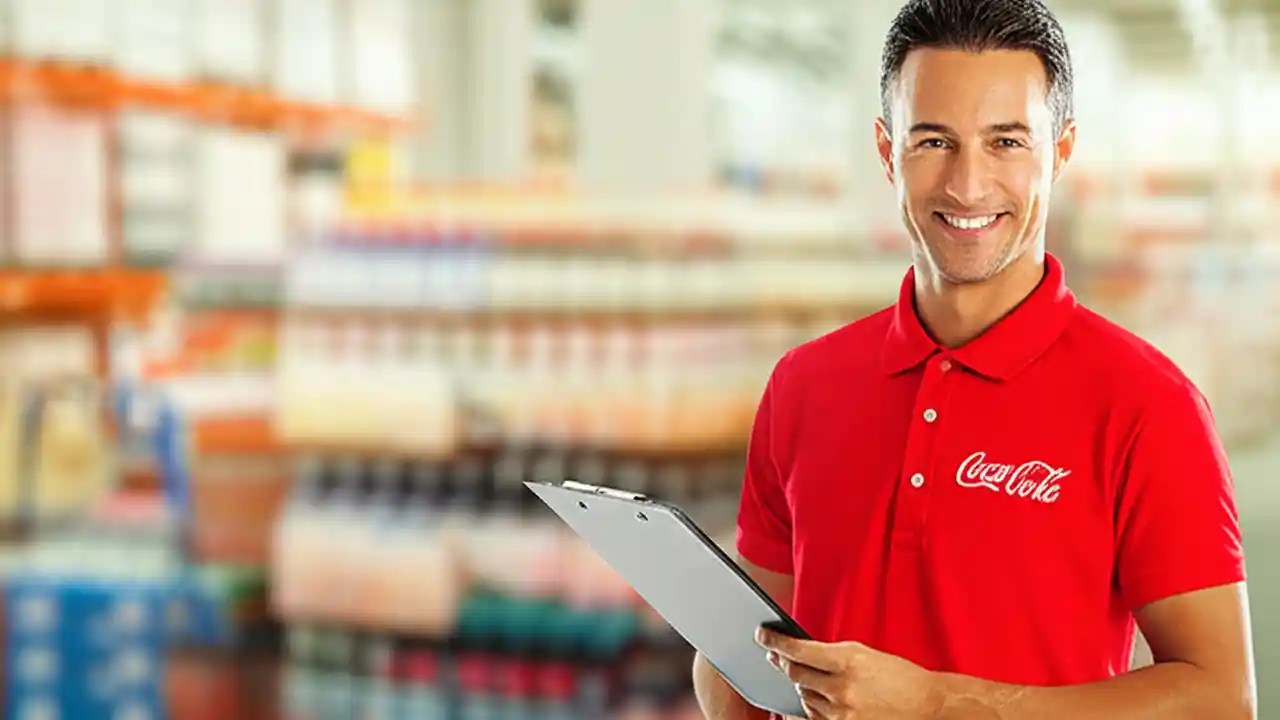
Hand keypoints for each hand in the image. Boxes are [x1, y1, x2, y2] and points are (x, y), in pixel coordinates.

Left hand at [756, 627, 941, 719]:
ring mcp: (843, 713)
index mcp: (849, 660)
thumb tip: (799, 654)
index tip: (762, 636)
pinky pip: (813, 719)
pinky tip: (810, 701)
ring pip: (803, 698)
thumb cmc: (900, 677)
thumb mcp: (865, 655)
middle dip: (782, 664)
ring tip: (810, 680)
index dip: (775, 642)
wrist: (929, 706)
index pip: (799, 650)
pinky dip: (810, 709)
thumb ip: (832, 655)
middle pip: (795, 676)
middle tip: (774, 657)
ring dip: (802, 688)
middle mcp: (843, 687)